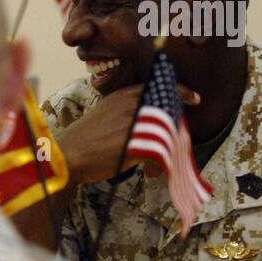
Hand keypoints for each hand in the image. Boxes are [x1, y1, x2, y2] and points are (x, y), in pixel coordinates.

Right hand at [59, 84, 199, 185]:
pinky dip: (158, 164)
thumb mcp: (105, 112)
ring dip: (167, 148)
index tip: (194, 98)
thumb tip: (151, 116)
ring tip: (158, 161)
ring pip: (166, 132)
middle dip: (175, 126)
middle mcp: (130, 107)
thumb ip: (127, 109)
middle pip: (168, 111)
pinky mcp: (133, 145)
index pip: (159, 88)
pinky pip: (158, 152)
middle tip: (175, 139)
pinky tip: (150, 172)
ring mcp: (132, 125)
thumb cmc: (84, 138)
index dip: (181, 91)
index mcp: (122, 96)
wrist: (67, 155)